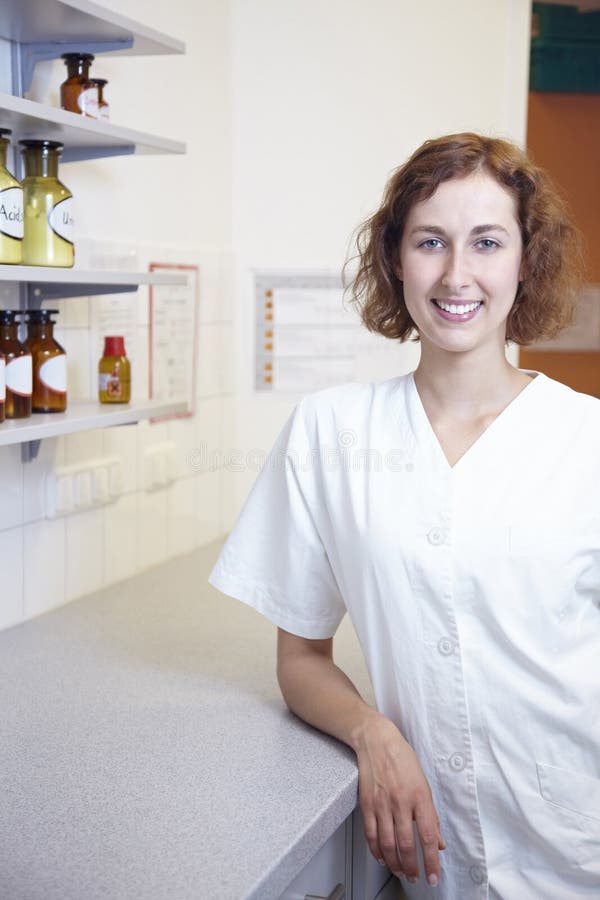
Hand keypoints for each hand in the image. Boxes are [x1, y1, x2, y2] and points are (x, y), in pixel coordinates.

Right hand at [354, 712, 445, 886]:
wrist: (377, 741)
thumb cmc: (402, 759)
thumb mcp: (424, 784)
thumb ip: (431, 815)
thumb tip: (439, 841)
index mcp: (420, 796)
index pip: (429, 836)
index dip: (432, 861)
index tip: (434, 876)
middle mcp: (401, 802)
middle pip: (407, 844)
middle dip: (412, 867)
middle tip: (416, 878)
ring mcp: (382, 803)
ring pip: (388, 843)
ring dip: (395, 863)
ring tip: (400, 871)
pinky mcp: (367, 804)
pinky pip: (371, 834)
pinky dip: (376, 850)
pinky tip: (382, 857)